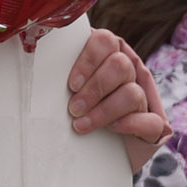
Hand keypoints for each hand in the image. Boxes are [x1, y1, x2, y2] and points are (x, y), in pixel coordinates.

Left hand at [66, 28, 168, 171]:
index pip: (104, 42)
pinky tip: (112, 129)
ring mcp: (142, 95)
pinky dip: (130, 125)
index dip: (88, 61)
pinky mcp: (151, 122)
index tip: (71, 84)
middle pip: (120, 66)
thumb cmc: (69, 102)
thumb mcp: (63, 83)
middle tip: (74, 108)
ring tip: (81, 125)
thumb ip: (57, 73)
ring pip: (132, 93)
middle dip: (94, 89)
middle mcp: (127, 70)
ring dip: (104, 110)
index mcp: (107, 53)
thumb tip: (35, 72)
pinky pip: (151, 122)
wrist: (92, 144)